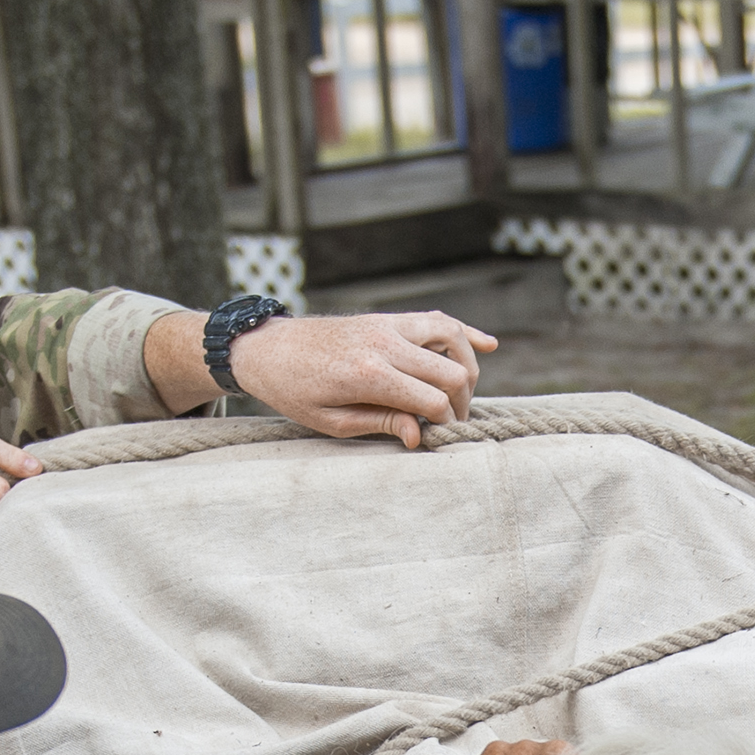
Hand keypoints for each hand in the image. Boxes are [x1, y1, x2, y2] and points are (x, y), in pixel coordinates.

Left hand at [229, 311, 496, 448]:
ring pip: (453, 337)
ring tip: (461, 393)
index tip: (436, 436)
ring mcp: (388, 325)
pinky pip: (436, 320)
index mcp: (368, 374)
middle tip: (449, 421)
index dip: (444, 423)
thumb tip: (420, 435)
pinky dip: (464, 332)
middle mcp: (384, 343)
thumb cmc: (294, 391)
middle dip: (461, 401)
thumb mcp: (332, 421)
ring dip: (467, 366)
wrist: (267, 349)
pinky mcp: (387, 319)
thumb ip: (381, 423)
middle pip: (452, 371)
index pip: (433, 400)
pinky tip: (488, 345)